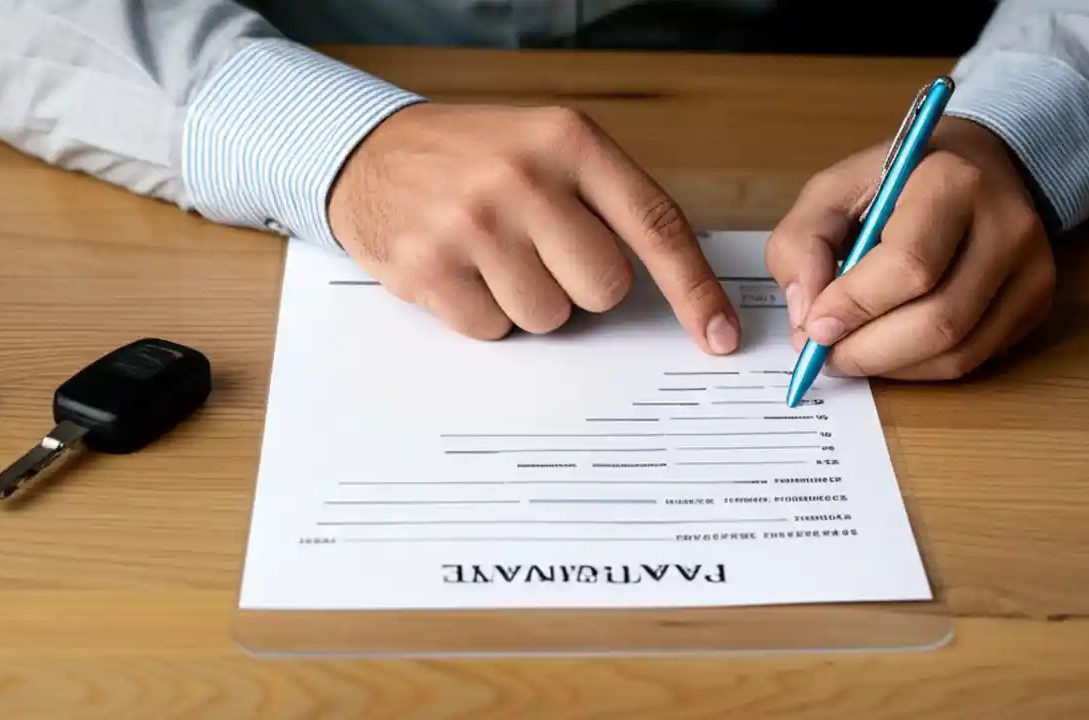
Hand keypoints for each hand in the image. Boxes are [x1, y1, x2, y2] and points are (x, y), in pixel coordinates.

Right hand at [327, 103, 740, 353]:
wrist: (370, 154)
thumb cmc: (473, 158)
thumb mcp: (546, 146)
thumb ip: (606, 200)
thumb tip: (679, 286)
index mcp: (568, 140)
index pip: (655, 226)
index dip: (694, 289)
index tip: (718, 333)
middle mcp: (522, 176)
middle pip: (604, 288)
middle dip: (580, 286)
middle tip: (541, 252)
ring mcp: (471, 223)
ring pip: (548, 318)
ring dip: (527, 301)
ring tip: (492, 256)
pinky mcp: (428, 267)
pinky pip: (491, 330)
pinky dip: (481, 312)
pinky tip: (461, 270)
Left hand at [765, 117, 1055, 379]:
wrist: (976, 164)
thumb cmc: (896, 180)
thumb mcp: (832, 190)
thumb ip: (802, 244)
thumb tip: (808, 317)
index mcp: (953, 182)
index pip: (909, 265)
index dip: (855, 306)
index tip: (813, 327)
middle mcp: (1006, 226)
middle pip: (938, 321)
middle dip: (867, 350)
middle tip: (823, 353)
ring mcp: (1031, 270)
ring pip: (956, 351)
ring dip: (888, 366)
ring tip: (848, 351)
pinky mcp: (1034, 303)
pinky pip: (971, 359)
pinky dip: (917, 368)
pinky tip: (887, 349)